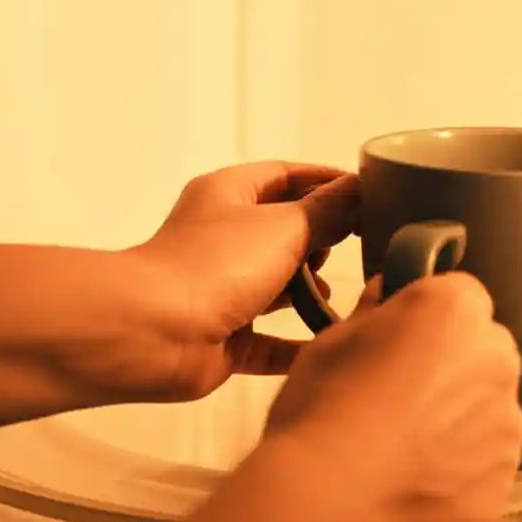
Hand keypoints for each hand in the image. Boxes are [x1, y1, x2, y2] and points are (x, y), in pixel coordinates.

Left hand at [88, 162, 358, 403]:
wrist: (152, 332)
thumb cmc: (215, 264)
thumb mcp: (284, 225)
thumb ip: (328, 210)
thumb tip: (359, 190)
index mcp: (229, 195)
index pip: (285, 176)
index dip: (326, 181)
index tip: (370, 195)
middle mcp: (223, 238)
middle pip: (283, 231)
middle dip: (320, 240)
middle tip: (355, 249)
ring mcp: (221, 290)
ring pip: (276, 286)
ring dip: (309, 292)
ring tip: (341, 296)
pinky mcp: (223, 339)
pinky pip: (271, 342)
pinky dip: (299, 344)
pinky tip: (333, 345)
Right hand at [263, 273, 521, 521]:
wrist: (329, 501)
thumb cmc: (323, 405)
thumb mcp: (332, 340)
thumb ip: (373, 311)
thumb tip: (388, 291)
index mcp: (455, 310)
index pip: (460, 297)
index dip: (428, 318)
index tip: (398, 343)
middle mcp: (497, 359)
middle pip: (483, 352)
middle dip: (454, 366)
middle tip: (401, 397)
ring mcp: (507, 425)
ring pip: (489, 411)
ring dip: (461, 420)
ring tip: (406, 451)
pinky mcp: (505, 480)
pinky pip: (486, 465)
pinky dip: (461, 471)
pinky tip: (417, 485)